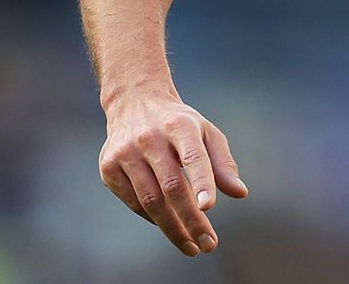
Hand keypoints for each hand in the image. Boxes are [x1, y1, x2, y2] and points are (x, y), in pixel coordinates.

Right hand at [98, 92, 247, 256]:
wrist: (135, 102)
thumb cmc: (179, 124)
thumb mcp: (206, 133)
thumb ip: (223, 163)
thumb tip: (240, 193)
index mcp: (179, 125)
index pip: (193, 157)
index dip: (202, 182)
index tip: (209, 208)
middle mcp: (149, 138)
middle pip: (171, 187)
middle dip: (191, 220)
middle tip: (207, 245)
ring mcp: (125, 154)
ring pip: (150, 200)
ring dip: (172, 228)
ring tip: (192, 246)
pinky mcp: (108, 168)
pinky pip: (133, 202)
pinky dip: (153, 218)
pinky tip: (169, 226)